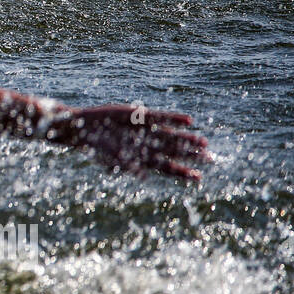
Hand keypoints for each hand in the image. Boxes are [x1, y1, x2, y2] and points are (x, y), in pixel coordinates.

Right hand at [54, 104, 209, 179]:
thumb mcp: (110, 159)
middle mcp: (146, 145)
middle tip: (210, 160)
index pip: (166, 167)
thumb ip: (127, 165)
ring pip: (172, 136)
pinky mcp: (141, 115)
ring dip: (187, 139)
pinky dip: (175, 119)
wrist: (83, 127)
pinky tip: (189, 121)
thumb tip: (143, 175)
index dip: (181, 172)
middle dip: (191, 156)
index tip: (197, 177)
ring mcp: (145, 130)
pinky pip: (162, 117)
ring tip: (204, 143)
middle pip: (174, 152)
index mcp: (141, 159)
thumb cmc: (95, 147)